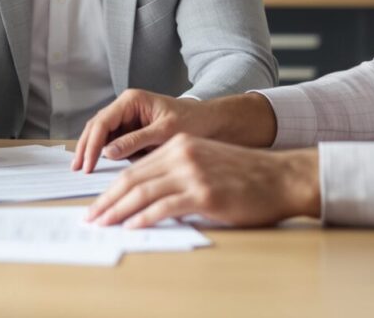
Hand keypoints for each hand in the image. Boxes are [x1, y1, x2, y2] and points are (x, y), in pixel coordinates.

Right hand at [72, 89, 276, 173]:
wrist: (212, 122)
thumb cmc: (193, 121)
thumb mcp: (166, 132)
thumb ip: (136, 141)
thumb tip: (109, 152)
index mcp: (132, 100)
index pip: (102, 122)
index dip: (92, 144)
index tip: (87, 164)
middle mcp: (126, 107)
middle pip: (96, 127)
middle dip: (86, 147)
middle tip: (78, 168)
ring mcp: (127, 119)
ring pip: (101, 134)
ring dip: (93, 151)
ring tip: (84, 169)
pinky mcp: (132, 131)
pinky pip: (113, 142)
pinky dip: (105, 154)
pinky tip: (99, 167)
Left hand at [86, 136, 319, 228]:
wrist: (281, 177)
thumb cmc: (247, 176)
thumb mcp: (206, 163)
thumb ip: (177, 173)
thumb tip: (148, 197)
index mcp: (180, 146)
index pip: (135, 168)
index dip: (112, 188)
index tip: (99, 204)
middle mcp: (182, 155)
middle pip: (132, 179)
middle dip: (107, 201)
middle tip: (91, 218)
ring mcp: (192, 174)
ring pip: (143, 193)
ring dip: (118, 211)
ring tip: (104, 225)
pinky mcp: (204, 194)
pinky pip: (164, 207)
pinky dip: (144, 219)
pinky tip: (132, 227)